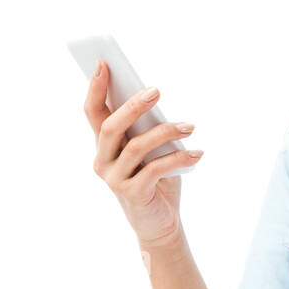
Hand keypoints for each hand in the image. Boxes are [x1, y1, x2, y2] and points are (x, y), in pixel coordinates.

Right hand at [84, 60, 202, 249]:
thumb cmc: (156, 180)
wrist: (160, 224)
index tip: (103, 64)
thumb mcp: (150, 151)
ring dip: (165, 132)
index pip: (92, 112)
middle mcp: (103, 160)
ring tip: (190, 126)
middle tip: (156, 90)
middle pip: (110, 127)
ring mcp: (114, 179)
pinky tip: (196, 154)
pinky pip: (154, 169)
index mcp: (104, 145)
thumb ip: (146, 129)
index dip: (95, 88)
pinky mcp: (131, 194)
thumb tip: (156, 100)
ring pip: (135, 147)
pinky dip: (177, 159)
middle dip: (133, 106)